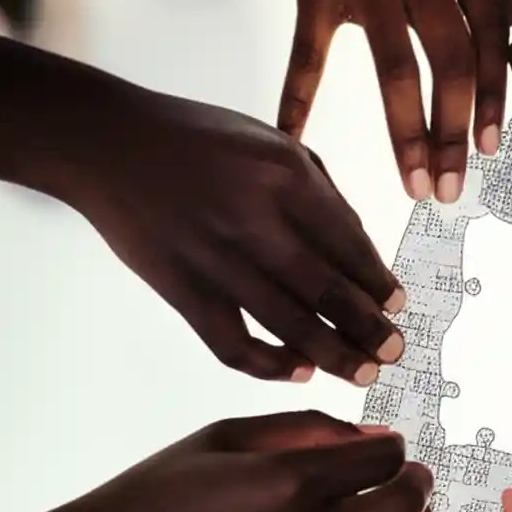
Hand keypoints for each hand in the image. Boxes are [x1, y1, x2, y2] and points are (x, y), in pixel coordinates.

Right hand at [69, 90, 403, 384]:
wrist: (111, 145)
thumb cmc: (202, 140)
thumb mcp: (275, 142)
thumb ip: (322, 194)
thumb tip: (361, 253)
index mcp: (286, 177)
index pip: (349, 244)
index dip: (379, 282)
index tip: (400, 305)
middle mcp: (254, 220)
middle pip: (326, 291)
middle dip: (369, 328)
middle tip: (395, 351)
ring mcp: (215, 260)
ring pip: (287, 324)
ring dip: (332, 355)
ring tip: (363, 372)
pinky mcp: (182, 290)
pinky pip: (231, 343)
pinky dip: (267, 365)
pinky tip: (298, 370)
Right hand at [281, 0, 506, 202]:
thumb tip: (500, 47)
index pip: (489, 41)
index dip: (493, 99)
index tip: (490, 147)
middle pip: (450, 65)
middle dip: (454, 132)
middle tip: (453, 187)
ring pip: (395, 70)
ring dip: (407, 134)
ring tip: (416, 184)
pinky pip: (309, 52)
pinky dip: (297, 98)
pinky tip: (292, 139)